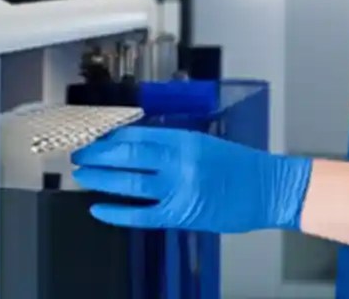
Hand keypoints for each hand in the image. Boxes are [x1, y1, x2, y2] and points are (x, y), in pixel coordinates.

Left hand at [71, 126, 312, 232]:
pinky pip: (140, 214)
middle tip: (79, 155)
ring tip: (82, 175)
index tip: (92, 137)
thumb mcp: (205, 144)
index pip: (136, 134)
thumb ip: (172, 146)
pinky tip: (99, 209)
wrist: (269, 189)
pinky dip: (116, 213)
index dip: (108, 137)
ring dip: (100, 179)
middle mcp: (180, 161)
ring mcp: (180, 189)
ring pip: (128, 183)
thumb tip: (134, 147)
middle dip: (97, 156)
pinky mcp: (182, 214)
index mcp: (186, 139)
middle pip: (126, 156)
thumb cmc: (241, 166)